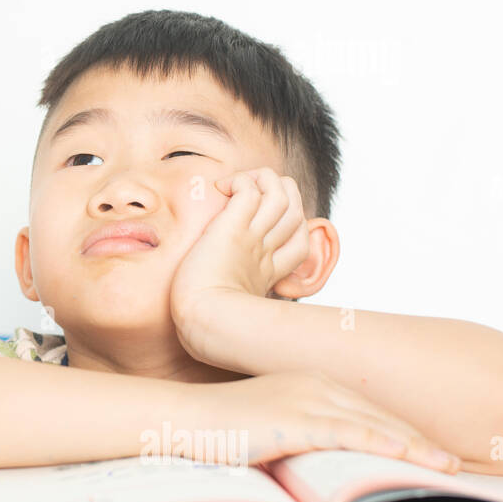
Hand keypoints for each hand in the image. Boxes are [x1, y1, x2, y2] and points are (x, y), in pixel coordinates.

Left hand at [169, 166, 310, 325]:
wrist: (202, 322)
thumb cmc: (207, 321)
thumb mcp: (229, 307)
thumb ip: (231, 297)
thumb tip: (215, 299)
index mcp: (267, 273)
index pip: (300, 242)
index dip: (292, 227)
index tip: (265, 226)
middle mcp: (265, 253)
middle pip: (297, 212)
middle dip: (284, 194)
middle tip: (253, 193)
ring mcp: (252, 239)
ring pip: (281, 194)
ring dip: (264, 179)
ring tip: (238, 183)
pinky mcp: (232, 229)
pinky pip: (250, 191)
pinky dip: (241, 181)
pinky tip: (223, 187)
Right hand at [191, 370, 461, 473]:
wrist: (184, 417)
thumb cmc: (218, 424)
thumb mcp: (267, 420)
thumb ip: (297, 428)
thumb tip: (317, 452)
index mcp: (309, 381)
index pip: (367, 409)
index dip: (401, 430)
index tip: (428, 450)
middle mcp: (314, 384)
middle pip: (379, 415)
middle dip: (419, 439)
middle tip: (452, 462)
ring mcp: (306, 400)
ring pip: (374, 424)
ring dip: (414, 447)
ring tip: (445, 467)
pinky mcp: (296, 420)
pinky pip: (349, 434)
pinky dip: (381, 444)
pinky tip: (404, 455)